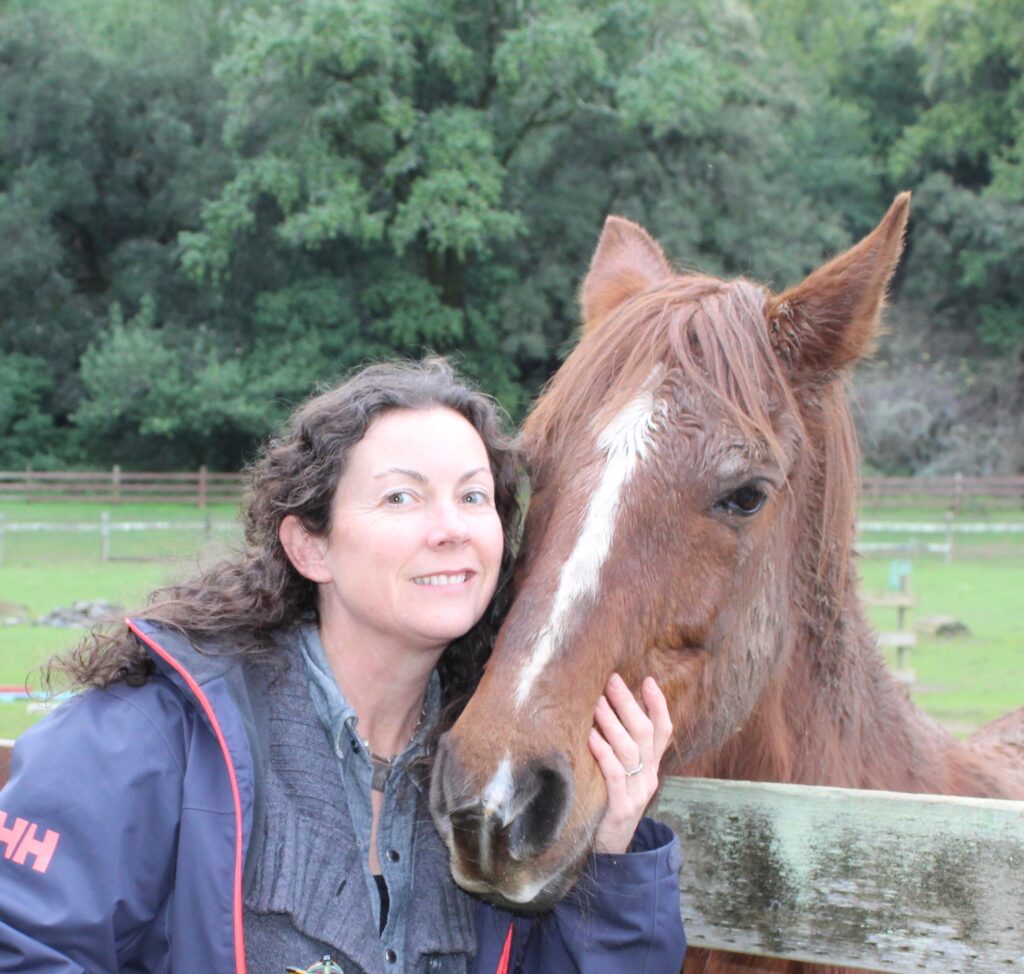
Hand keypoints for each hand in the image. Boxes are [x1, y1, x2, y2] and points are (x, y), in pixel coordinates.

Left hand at [588, 672, 672, 854]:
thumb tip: (605, 706)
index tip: (648, 680)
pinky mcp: (621, 809)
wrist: (609, 853)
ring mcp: (637, 793)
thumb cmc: (608, 804)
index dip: (659, 705)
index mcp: (650, 767)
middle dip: (629, 704)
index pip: (664, 731)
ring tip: (597, 703)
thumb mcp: (621, 775)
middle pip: (645, 733)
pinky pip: (615, 776)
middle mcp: (648, 777)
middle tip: (611, 681)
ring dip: (613, 723)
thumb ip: (620, 747)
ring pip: (631, 750)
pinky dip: (604, 754)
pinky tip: (590, 736)